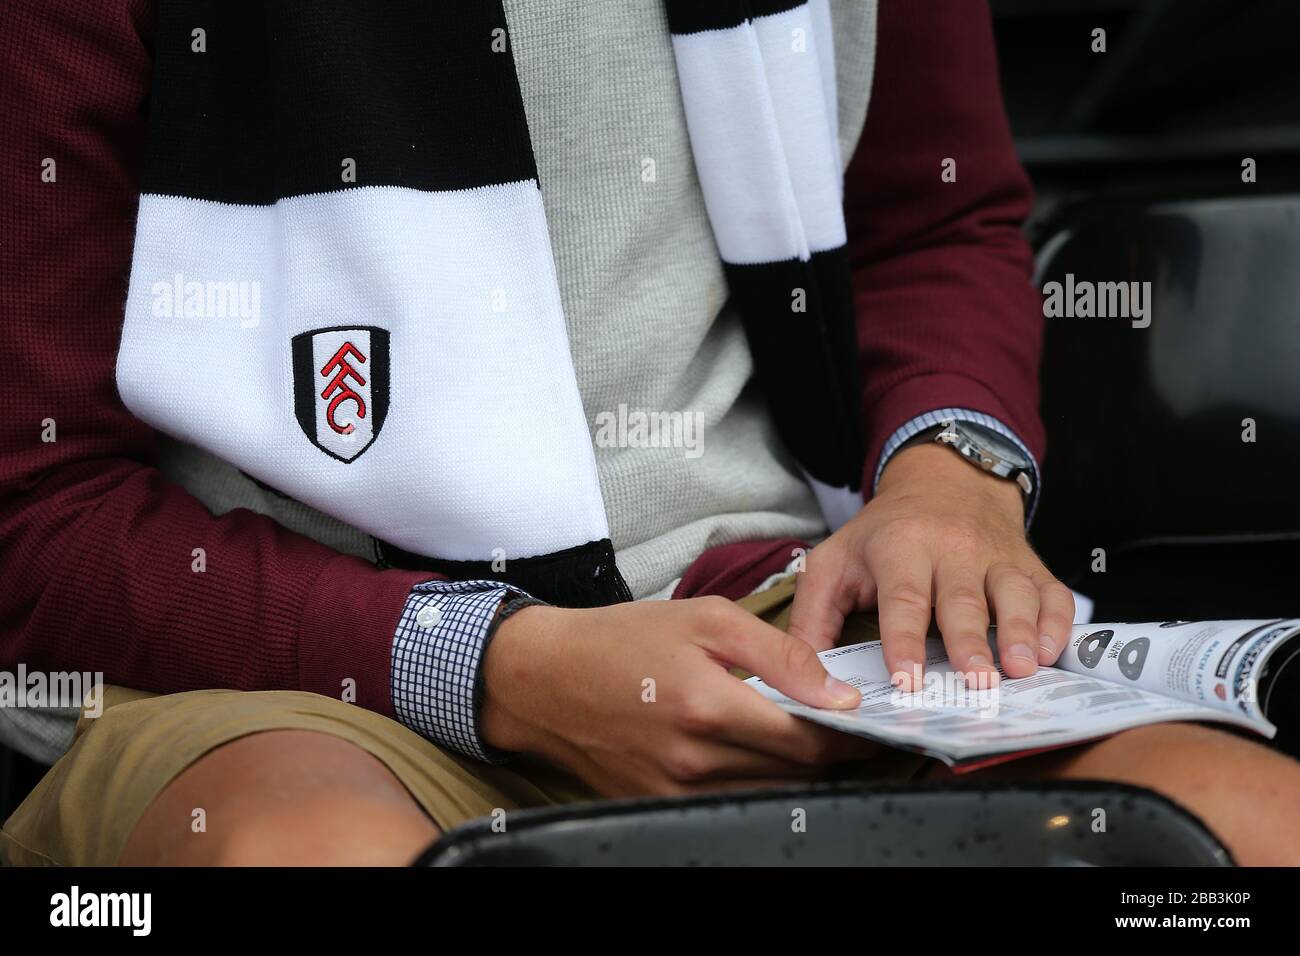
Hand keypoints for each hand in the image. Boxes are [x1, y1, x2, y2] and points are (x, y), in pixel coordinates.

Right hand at [479, 597, 879, 797]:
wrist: (545, 679)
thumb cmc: (623, 639)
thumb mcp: (705, 619)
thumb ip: (779, 653)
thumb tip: (838, 693)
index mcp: (708, 705)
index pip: (808, 739)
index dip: (853, 736)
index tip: (879, 725)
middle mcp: (694, 758)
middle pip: (795, 773)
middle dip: (835, 754)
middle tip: (858, 731)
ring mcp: (677, 789)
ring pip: (771, 794)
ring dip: (802, 772)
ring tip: (815, 741)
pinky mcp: (662, 804)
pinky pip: (734, 803)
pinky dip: (761, 783)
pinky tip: (765, 756)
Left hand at [789, 443, 1074, 688]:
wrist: (944, 481)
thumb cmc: (882, 535)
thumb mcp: (834, 561)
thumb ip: (813, 616)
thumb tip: (801, 675)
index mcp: (900, 548)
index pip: (903, 598)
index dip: (905, 640)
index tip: (907, 680)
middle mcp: (953, 549)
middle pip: (962, 599)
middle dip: (969, 642)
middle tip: (976, 683)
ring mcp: (997, 556)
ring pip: (1013, 593)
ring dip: (1021, 632)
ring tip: (1022, 670)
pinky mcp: (1031, 566)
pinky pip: (1053, 593)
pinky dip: (1058, 623)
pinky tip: (1052, 653)